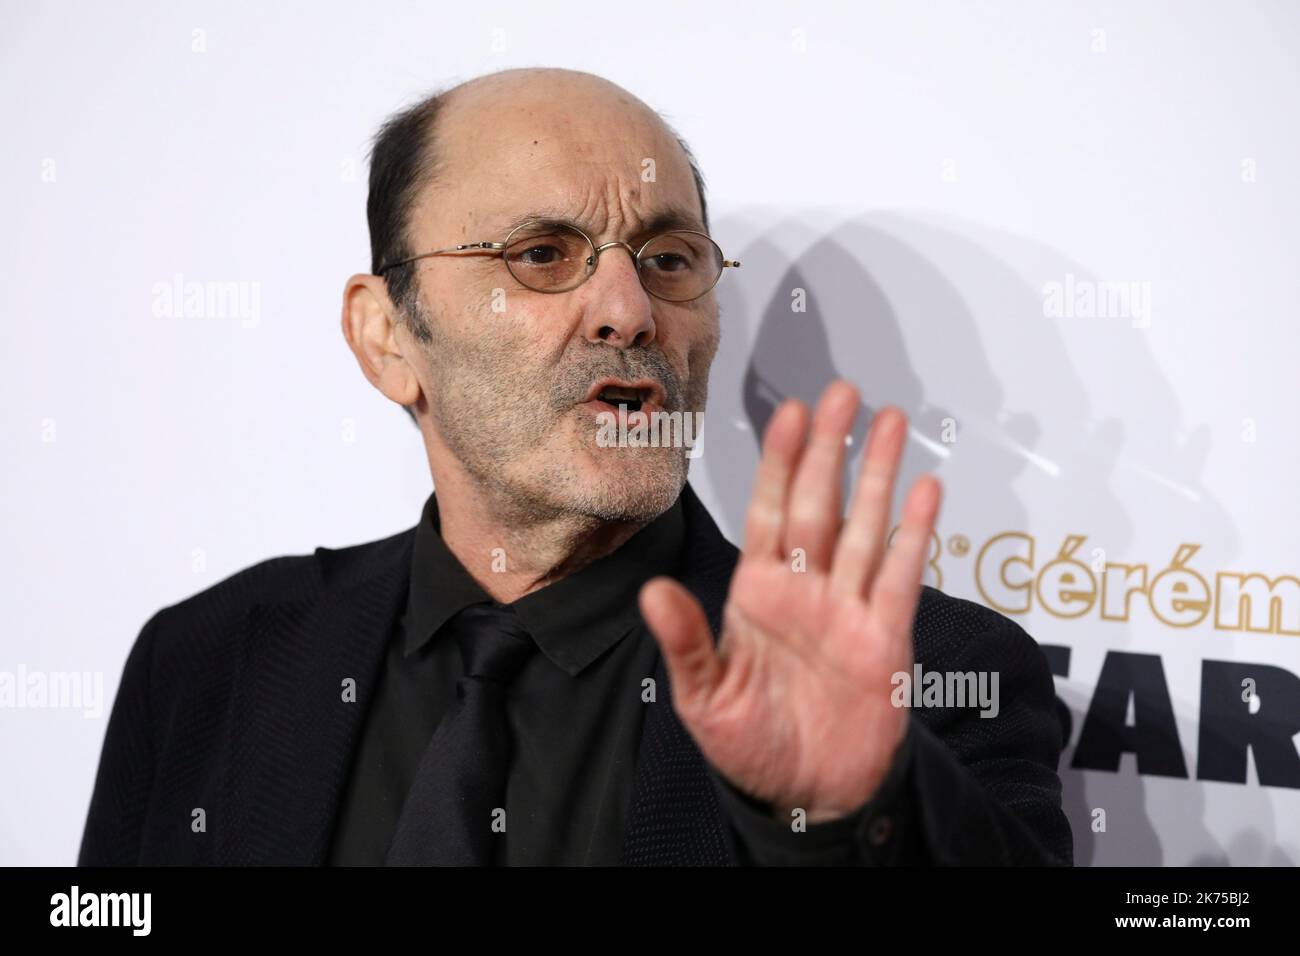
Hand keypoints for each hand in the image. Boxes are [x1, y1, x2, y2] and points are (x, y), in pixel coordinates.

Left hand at [639, 380, 941, 823]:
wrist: (808, 793)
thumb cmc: (750, 743)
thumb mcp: (705, 697)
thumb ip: (686, 642)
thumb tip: (652, 592)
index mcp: (757, 593)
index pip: (768, 512)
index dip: (778, 462)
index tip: (789, 413)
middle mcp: (805, 589)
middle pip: (819, 503)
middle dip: (829, 448)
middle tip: (841, 394)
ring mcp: (848, 608)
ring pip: (865, 526)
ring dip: (878, 475)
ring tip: (891, 421)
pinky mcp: (886, 637)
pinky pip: (901, 576)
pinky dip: (915, 534)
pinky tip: (926, 490)